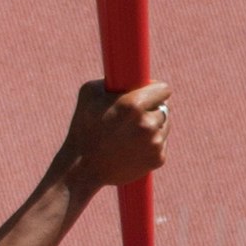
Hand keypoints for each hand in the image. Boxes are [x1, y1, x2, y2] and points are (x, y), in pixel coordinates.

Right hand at [64, 73, 170, 195]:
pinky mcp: (157, 159)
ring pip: (164, 126)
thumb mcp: (90, 93)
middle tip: (133, 117)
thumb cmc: (83, 127)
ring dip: (152, 126)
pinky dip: (150, 144)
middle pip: (164, 108)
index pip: (164, 89)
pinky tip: (132, 147)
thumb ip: (114, 80)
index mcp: (134, 105)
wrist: (82, 168)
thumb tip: (130, 76)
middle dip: (151, 109)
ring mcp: (154, 143)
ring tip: (130, 133)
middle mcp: (148, 124)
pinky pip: (160, 144)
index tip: (148, 94)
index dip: (155, 90)